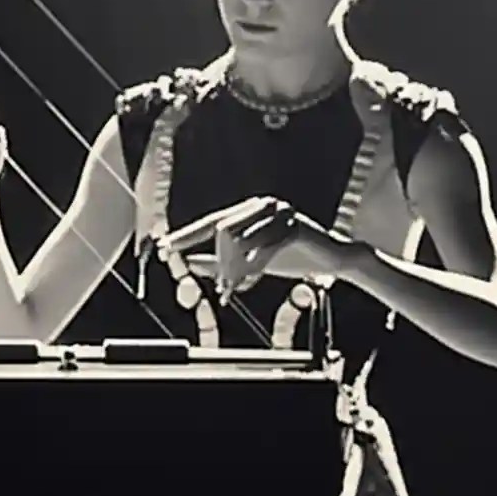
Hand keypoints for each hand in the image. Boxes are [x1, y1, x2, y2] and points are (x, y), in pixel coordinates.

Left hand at [160, 196, 350, 304]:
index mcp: (248, 211)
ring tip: (235, 288)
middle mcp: (260, 206)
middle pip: (221, 230)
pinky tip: (252, 281)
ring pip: (239, 239)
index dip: (185, 237)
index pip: (209, 222)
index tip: (163, 248)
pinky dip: (254, 268)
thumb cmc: (292, 258)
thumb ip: (222, 261)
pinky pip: (263, 248)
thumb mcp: (251, 262)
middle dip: (218, 263)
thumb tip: (190, 264)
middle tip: (222, 290)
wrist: (334, 260)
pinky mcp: (295, 226)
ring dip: (233, 269)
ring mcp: (279, 213)